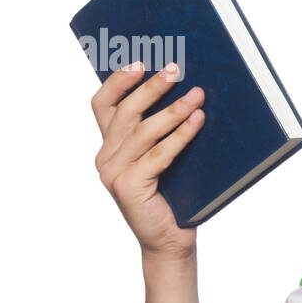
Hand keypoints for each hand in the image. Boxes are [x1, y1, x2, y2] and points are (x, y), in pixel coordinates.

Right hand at [91, 61, 205, 260]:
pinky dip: (180, 136)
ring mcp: (114, 173)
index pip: (103, 105)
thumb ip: (161, 132)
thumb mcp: (163, 158)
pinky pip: (158, 154)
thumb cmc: (172, 197)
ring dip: (172, 110)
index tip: (139, 61)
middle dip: (151, 88)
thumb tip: (188, 91)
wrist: (170, 241)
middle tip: (175, 70)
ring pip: (143, 131)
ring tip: (198, 94)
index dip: (118, 81)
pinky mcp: (129, 187)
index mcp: (110, 147)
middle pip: (125, 112)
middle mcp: (106, 157)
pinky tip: (197, 122)